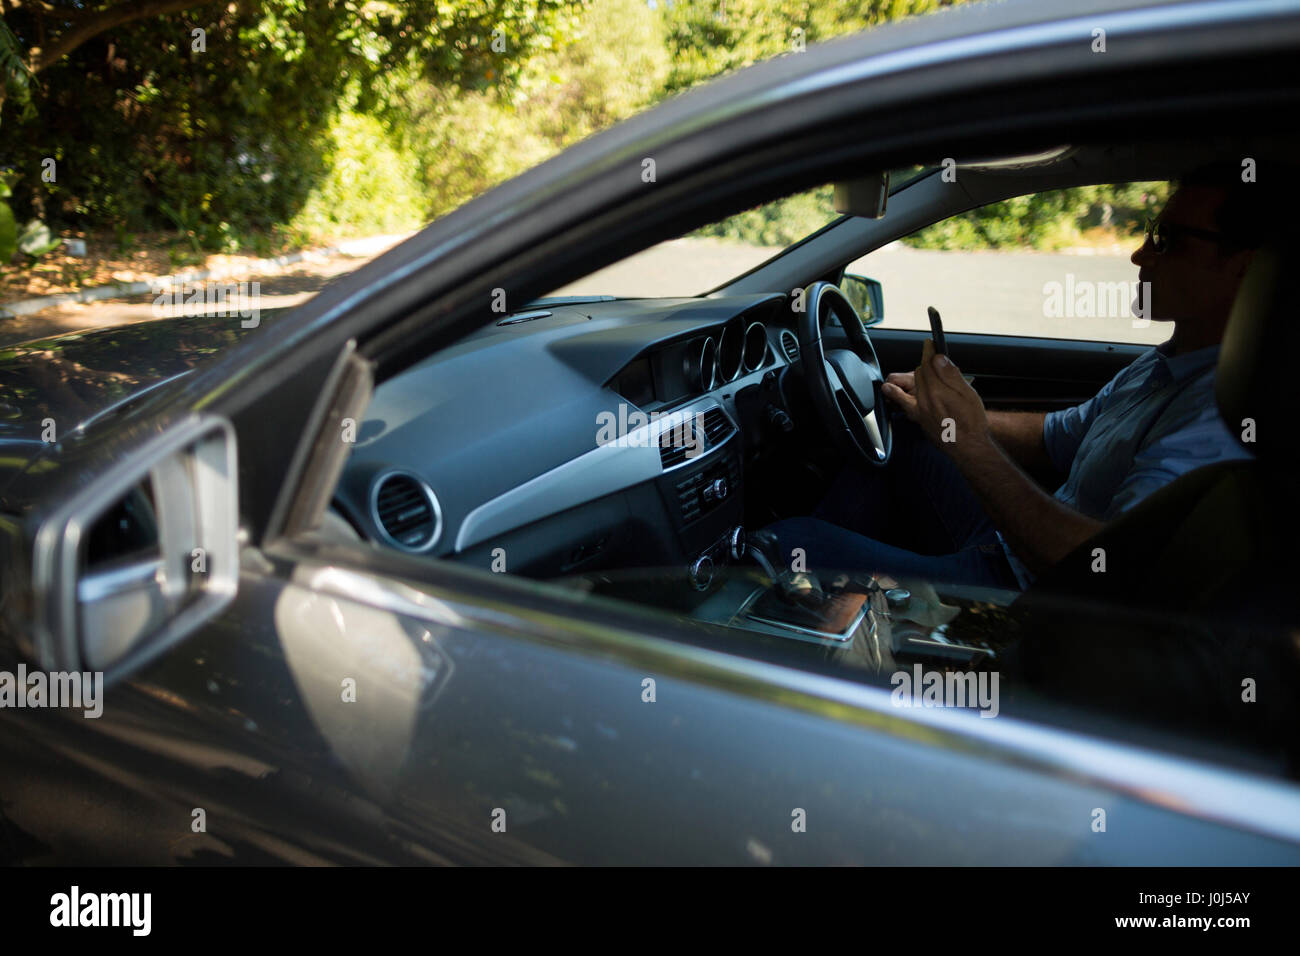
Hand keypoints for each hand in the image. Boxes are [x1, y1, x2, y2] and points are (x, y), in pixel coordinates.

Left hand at [886, 339, 990, 459]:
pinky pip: (903, 402)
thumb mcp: (968, 394)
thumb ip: (951, 375)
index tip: (930, 344)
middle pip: (919, 373)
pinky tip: (890, 389)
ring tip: (922, 370)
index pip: (928, 364)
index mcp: (938, 391)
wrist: (968, 447)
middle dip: (927, 363)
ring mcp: (919, 410)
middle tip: (935, 360)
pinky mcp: (918, 419)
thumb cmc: (972, 422)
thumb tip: (939, 358)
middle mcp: (925, 400)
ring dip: (917, 375)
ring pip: (913, 385)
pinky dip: (895, 394)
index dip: (929, 352)